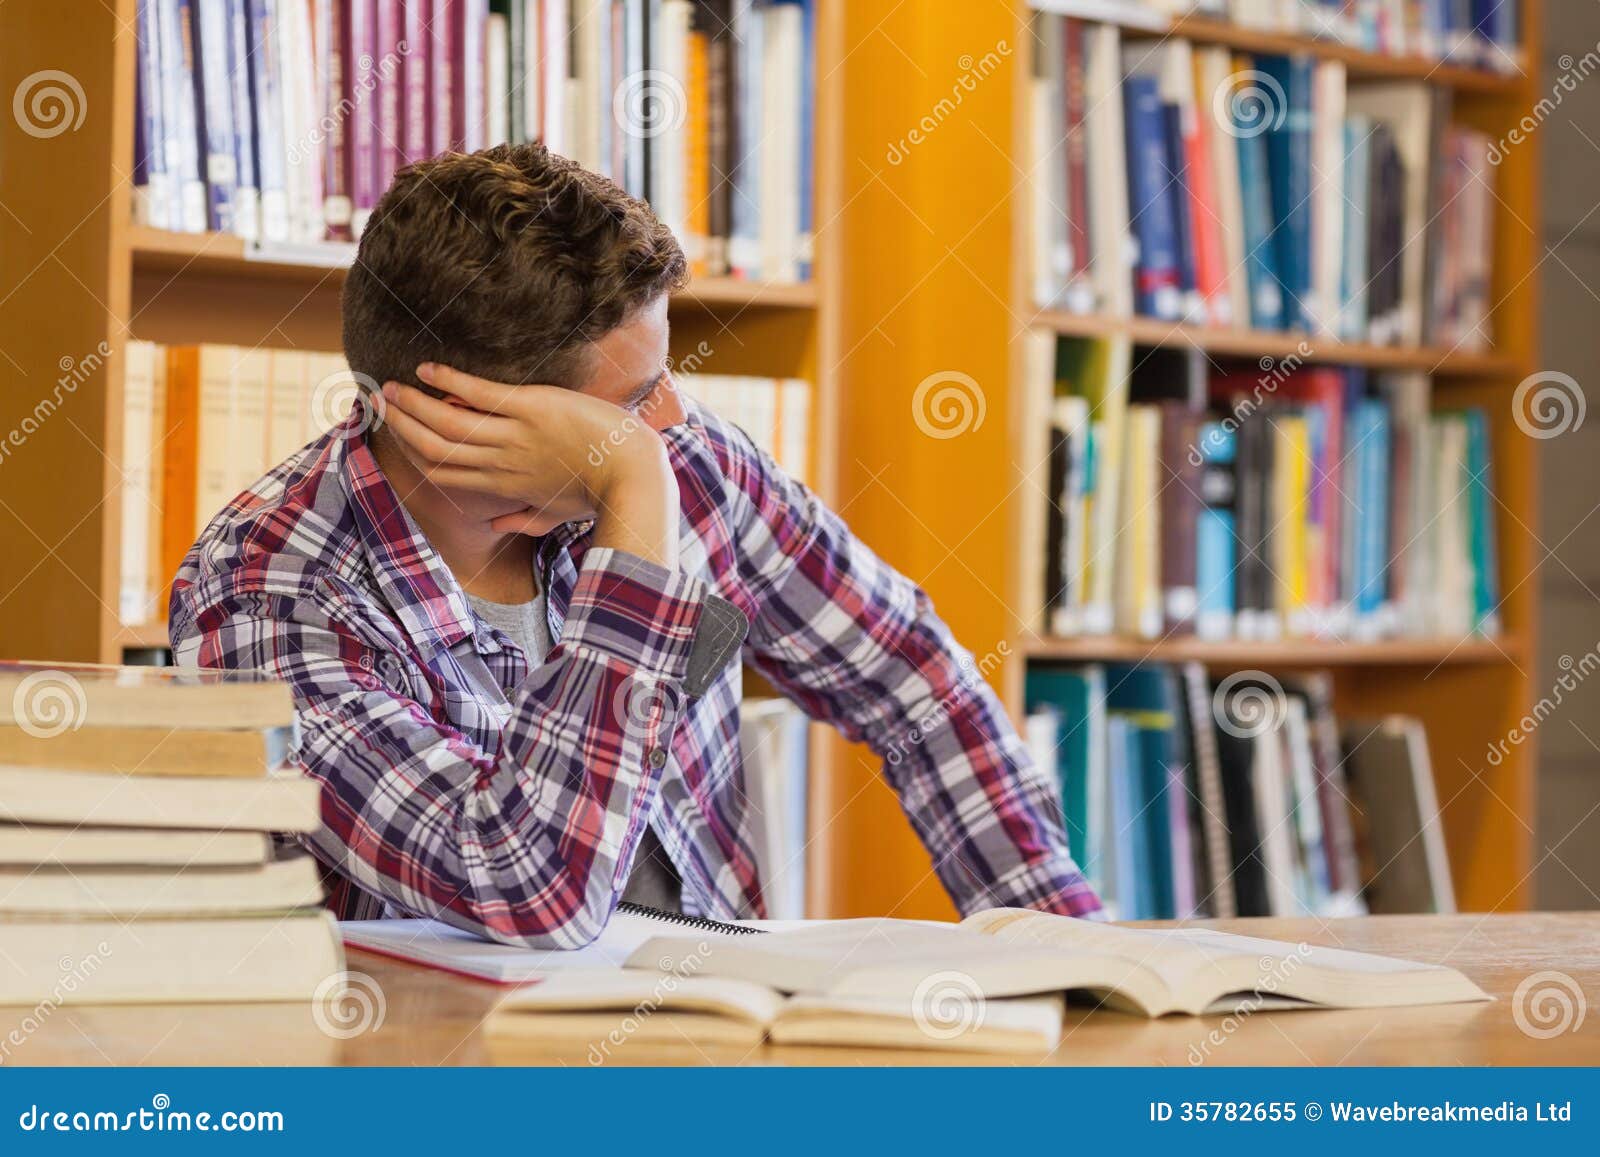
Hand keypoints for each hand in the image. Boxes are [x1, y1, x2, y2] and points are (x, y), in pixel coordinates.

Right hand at [380, 364, 679, 566]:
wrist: (633, 474)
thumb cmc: (598, 493)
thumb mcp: (557, 515)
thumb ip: (523, 522)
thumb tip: (497, 527)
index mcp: (503, 488)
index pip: (443, 472)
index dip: (412, 451)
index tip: (396, 431)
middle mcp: (501, 463)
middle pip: (435, 446)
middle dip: (402, 424)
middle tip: (380, 401)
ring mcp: (516, 436)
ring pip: (447, 421)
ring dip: (414, 402)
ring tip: (391, 385)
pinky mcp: (533, 409)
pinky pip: (479, 393)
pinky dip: (448, 380)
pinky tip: (426, 369)